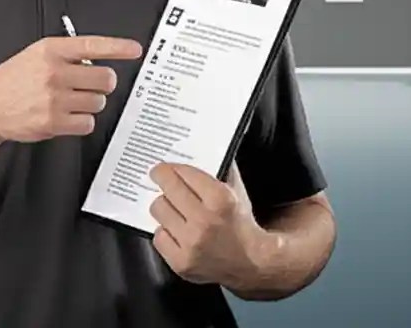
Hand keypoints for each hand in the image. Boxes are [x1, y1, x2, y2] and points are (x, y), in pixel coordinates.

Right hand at [0, 35, 142, 143]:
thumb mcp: (33, 56)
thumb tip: (96, 63)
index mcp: (50, 50)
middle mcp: (53, 72)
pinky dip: (81, 122)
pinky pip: (87, 123)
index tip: (135, 50)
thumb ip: (64, 56)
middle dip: (103, 84)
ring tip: (70, 102)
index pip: (92, 45)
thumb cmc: (10, 81)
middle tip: (92, 86)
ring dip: (90, 104)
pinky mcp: (53, 122)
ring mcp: (54, 98)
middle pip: (104, 79)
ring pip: (98, 102)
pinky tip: (66, 116)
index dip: (118, 47)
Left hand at [148, 162, 271, 289]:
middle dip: (163, 181)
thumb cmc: (240, 223)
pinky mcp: (181, 262)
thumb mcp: (236, 191)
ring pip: (158, 210)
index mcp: (220, 200)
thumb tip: (200, 147)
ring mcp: (191, 244)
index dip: (171, 168)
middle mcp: (204, 222)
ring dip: (165, 208)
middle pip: (166, 189)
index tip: (165, 167)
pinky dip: (166, 232)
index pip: (182, 172)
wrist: (252, 263)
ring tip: (175, 209)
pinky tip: (177, 231)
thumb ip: (221, 168)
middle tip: (160, 178)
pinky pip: (158, 236)